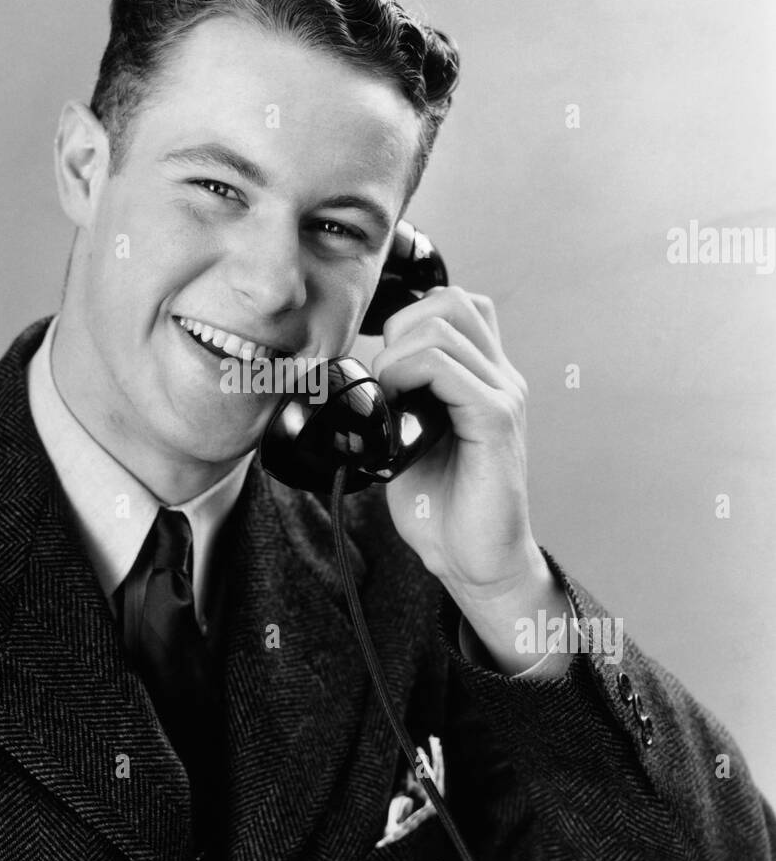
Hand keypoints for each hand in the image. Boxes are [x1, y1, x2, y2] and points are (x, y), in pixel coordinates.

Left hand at [373, 286, 566, 670]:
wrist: (473, 560)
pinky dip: (408, 376)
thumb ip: (397, 398)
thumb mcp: (407, 438)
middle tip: (383, 381)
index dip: (407, 319)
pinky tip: (396, 410)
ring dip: (397, 354)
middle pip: (451, 300)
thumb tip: (357, 373)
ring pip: (444, 324)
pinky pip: (448, 368)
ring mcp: (503, 394)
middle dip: (399, 328)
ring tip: (387, 399)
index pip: (454, 305)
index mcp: (483, 376)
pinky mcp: (497, 419)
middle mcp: (500, 376)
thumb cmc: (441, 507)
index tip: (381, 366)